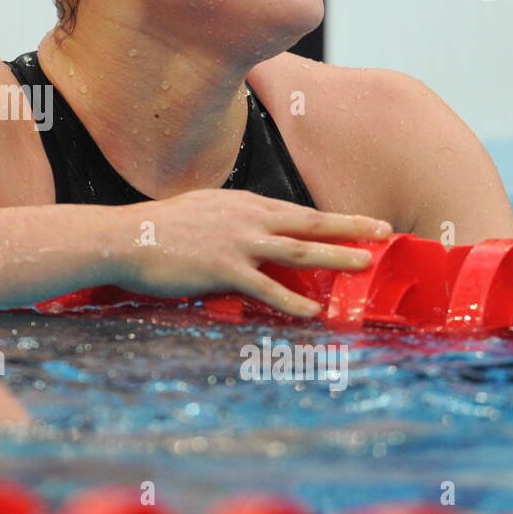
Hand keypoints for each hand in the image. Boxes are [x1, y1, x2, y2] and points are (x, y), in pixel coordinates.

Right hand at [119, 189, 390, 316]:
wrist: (127, 237)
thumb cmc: (159, 228)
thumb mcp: (202, 209)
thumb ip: (231, 218)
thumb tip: (249, 229)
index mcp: (243, 204)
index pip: (298, 212)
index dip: (334, 218)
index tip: (363, 223)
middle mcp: (247, 218)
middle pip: (310, 223)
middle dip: (351, 227)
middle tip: (385, 232)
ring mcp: (238, 242)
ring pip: (298, 249)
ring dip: (335, 256)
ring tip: (364, 264)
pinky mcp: (224, 268)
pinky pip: (267, 287)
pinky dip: (292, 299)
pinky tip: (312, 309)